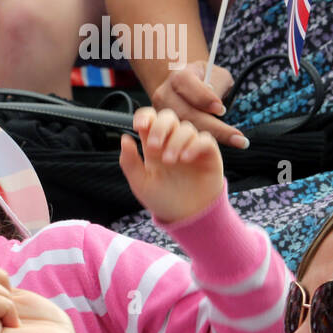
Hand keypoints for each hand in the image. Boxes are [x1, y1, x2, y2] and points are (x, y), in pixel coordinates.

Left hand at [118, 107, 223, 222]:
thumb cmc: (161, 199)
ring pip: (186, 128)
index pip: (150, 119)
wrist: (185, 216)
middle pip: (168, 117)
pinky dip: (194, 145)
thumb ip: (130, 161)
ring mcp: (191, 146)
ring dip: (175, 141)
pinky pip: (204, 140)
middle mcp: (172, 142)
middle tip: (153, 146)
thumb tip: (124, 138)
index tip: (139, 126)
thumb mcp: (140, 182)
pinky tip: (185, 158)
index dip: (144, 116)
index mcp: (153, 145)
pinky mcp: (208, 154)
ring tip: (169, 161)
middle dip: (160, 127)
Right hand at [149, 58, 246, 147]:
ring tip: (231, 144)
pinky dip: (196, 144)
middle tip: (238, 137)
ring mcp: (160, 112)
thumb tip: (216, 108)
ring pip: (180, 128)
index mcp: (179, 76)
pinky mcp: (160, 127)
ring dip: (204, 139)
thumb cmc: (206, 80)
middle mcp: (164, 94)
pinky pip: (178, 137)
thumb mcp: (217, 75)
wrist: (184, 87)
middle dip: (212, 126)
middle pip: (185, 113)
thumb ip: (218, 86)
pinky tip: (212, 149)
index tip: (222, 110)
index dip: (205, 99)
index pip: (189, 86)